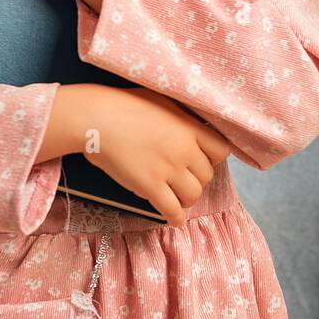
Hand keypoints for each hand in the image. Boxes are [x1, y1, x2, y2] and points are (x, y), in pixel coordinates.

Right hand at [70, 84, 232, 226]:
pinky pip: (173, 210)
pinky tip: (173, 217)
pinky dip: (176, 217)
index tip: (200, 160)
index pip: (221, 151)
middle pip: (207, 176)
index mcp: (189, 127)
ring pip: (193, 195)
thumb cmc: (123, 105)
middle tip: (182, 179)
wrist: (96, 117)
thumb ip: (180, 117)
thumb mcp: (161, 101)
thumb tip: (190, 127)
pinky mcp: (150, 186)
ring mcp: (168, 169)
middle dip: (196, 179)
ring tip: (177, 197)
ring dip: (186, 198)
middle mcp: (185, 149)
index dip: (212, 158)